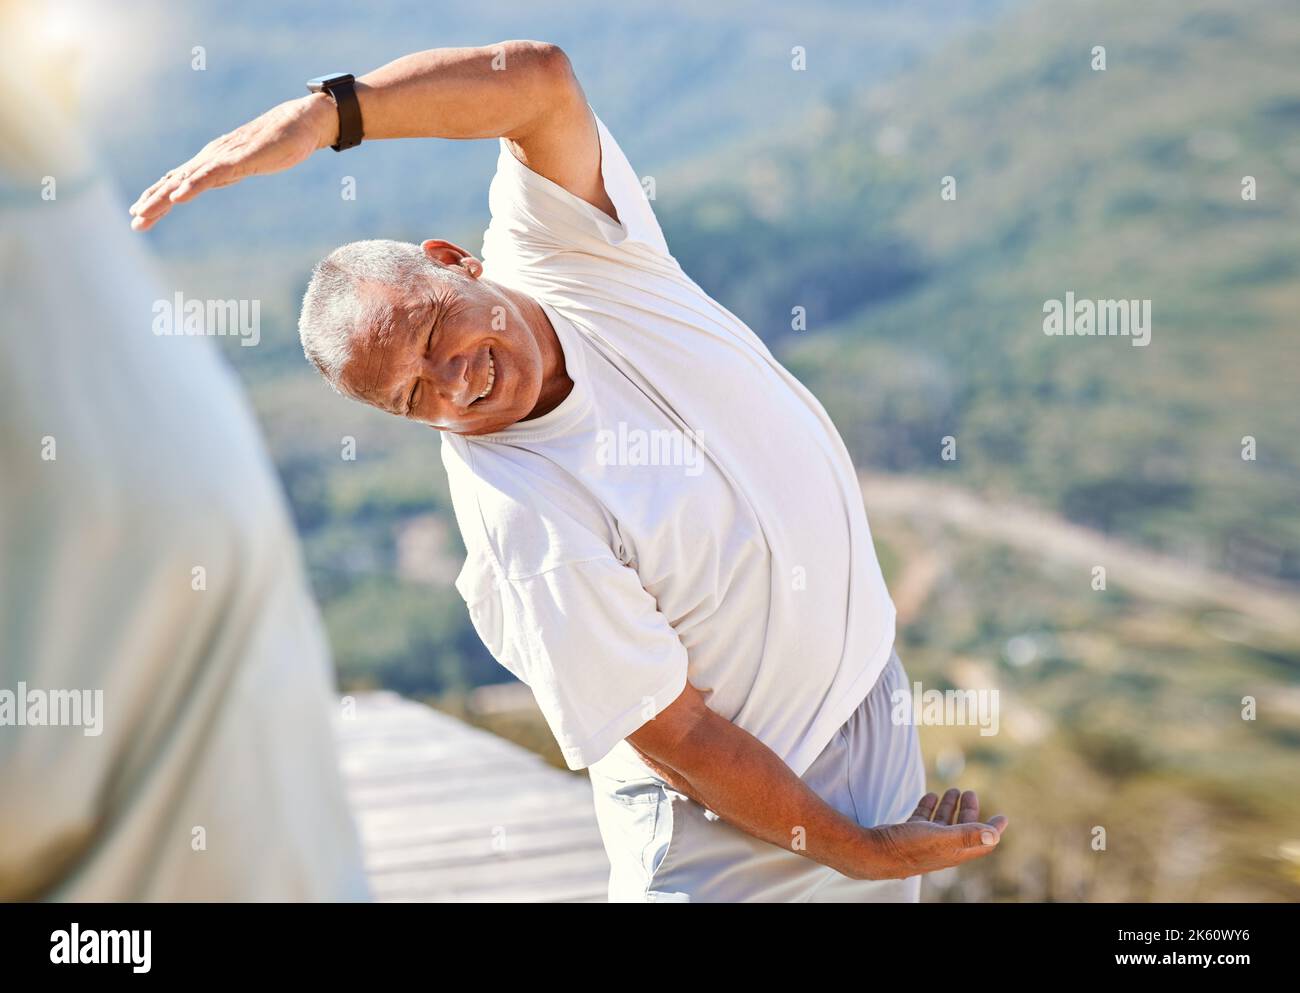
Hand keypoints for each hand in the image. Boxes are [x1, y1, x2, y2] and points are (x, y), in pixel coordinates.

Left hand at [129, 93, 335, 230]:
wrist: (301, 121)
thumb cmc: (278, 141)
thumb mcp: (247, 161)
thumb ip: (229, 169)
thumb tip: (215, 178)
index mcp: (213, 161)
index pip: (178, 181)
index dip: (158, 197)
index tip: (139, 215)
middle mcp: (212, 158)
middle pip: (175, 182)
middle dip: (153, 201)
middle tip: (135, 221)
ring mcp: (224, 157)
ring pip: (186, 180)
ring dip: (163, 198)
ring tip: (144, 213)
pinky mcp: (240, 158)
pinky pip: (212, 175)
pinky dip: (192, 186)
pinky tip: (178, 198)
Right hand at [856, 788, 1008, 879]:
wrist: (875, 853)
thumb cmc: (909, 847)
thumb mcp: (941, 838)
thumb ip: (967, 834)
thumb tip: (995, 835)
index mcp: (955, 851)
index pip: (982, 842)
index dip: (993, 829)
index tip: (1003, 817)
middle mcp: (942, 848)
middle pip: (962, 828)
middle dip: (969, 810)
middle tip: (970, 792)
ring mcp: (925, 841)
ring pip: (942, 823)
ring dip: (949, 806)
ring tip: (953, 790)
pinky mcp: (909, 835)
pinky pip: (924, 819)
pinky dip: (929, 807)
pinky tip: (930, 796)